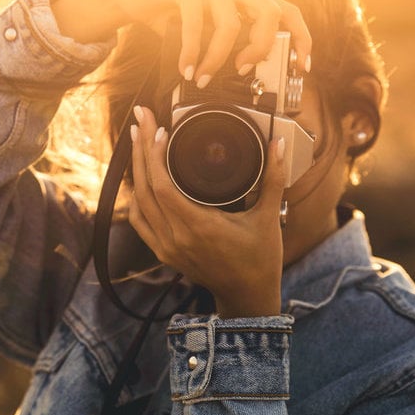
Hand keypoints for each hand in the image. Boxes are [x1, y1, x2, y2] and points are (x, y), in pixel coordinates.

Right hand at [52, 0, 312, 84]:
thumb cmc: (168, 12)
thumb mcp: (203, 27)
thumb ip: (224, 40)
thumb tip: (243, 74)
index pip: (285, 9)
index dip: (301, 37)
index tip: (303, 66)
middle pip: (268, 13)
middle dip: (260, 48)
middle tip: (243, 70)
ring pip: (230, 24)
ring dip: (217, 59)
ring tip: (204, 78)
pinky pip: (196, 26)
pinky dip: (192, 54)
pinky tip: (186, 69)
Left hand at [127, 106, 286, 317]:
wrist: (248, 296)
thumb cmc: (260, 259)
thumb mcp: (269, 217)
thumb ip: (273, 179)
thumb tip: (278, 145)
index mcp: (199, 227)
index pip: (163, 186)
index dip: (156, 155)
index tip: (161, 129)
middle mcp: (176, 238)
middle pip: (145, 188)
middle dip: (141, 149)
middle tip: (141, 119)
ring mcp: (166, 247)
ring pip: (138, 203)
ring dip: (136, 170)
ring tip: (138, 139)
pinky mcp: (163, 252)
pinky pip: (139, 220)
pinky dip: (137, 196)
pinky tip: (140, 177)